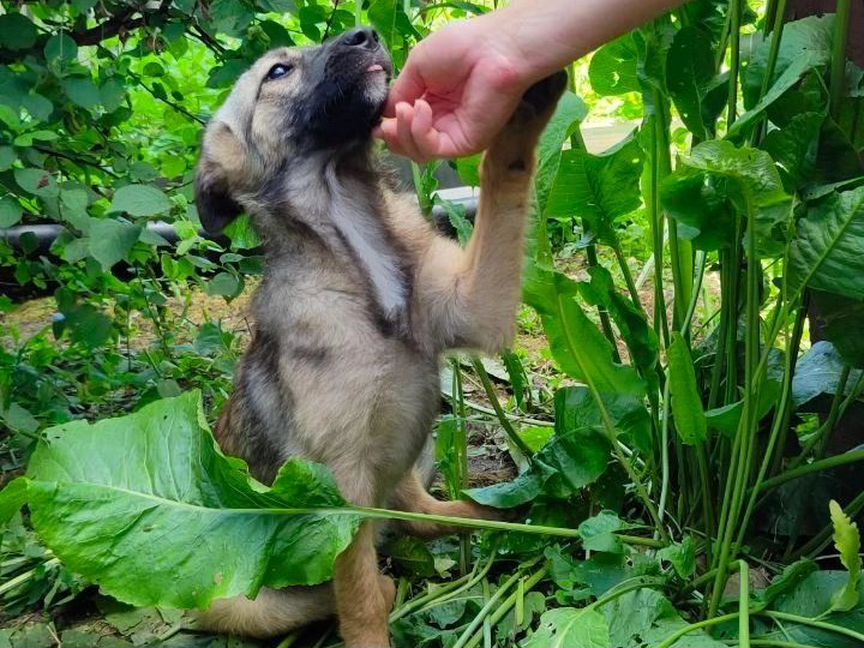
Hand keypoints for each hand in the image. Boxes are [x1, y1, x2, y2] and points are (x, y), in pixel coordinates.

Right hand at [375, 13, 532, 160]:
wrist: (492, 48)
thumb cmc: (460, 47)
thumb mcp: (417, 67)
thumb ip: (400, 92)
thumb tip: (385, 115)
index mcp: (430, 103)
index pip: (403, 128)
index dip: (388, 128)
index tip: (377, 121)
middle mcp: (441, 122)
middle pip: (407, 145)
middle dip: (393, 135)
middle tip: (387, 122)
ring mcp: (452, 135)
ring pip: (417, 152)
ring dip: (404, 132)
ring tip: (408, 108)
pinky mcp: (463, 144)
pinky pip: (432, 149)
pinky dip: (419, 132)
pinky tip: (421, 109)